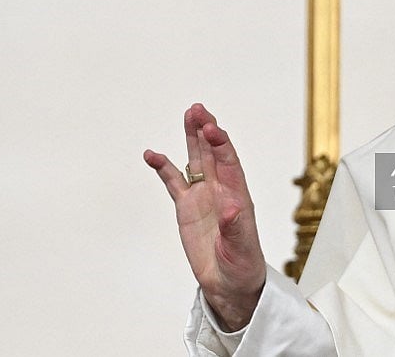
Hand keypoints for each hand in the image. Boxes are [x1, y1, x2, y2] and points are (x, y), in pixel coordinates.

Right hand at [144, 103, 266, 330]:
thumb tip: (232, 207)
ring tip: (188, 115)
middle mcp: (221, 190)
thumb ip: (236, 228)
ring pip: (196, 159)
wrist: (229, 285)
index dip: (221, 144)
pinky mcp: (187, 207)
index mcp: (238, 196)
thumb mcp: (241, 250)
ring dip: (192, 138)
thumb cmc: (242, 267)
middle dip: (206, 130)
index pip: (229, 163)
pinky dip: (163, 167)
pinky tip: (152, 155)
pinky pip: (173, 181)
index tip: (211, 129)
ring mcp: (203, 196)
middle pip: (213, 152)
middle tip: (198, 109)